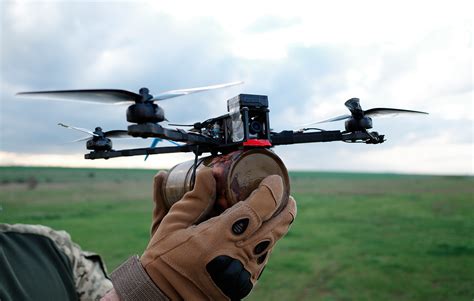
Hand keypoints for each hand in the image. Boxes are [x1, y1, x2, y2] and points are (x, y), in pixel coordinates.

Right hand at [141, 167, 296, 299]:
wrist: (162, 300)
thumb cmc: (163, 262)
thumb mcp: (171, 225)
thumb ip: (194, 198)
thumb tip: (207, 172)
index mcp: (218, 237)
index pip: (259, 209)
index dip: (272, 191)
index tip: (274, 179)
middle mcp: (238, 256)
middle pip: (277, 227)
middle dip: (286, 208)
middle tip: (285, 196)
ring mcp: (245, 274)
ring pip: (272, 244)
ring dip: (274, 226)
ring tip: (268, 213)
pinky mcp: (245, 285)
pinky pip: (262, 259)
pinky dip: (262, 244)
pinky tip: (252, 237)